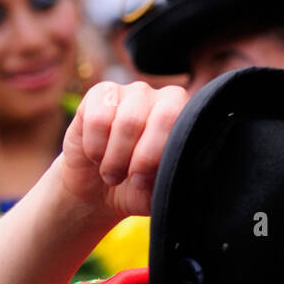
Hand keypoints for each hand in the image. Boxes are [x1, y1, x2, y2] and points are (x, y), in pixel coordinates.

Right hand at [59, 81, 188, 220]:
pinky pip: (98, 119)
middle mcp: (165, 98)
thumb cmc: (138, 189)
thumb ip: (176, 179)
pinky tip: (97, 155)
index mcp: (188, 118)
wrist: (100, 190)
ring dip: (115, 159)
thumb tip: (188, 175)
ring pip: (126, 122)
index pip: (181, 123)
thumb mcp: (161, 191)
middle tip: (129, 179)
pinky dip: (95, 147)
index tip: (144, 182)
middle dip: (141, 157)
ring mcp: (134, 92)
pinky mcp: (103, 93)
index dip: (157, 156)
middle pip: (160, 117)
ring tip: (112, 173)